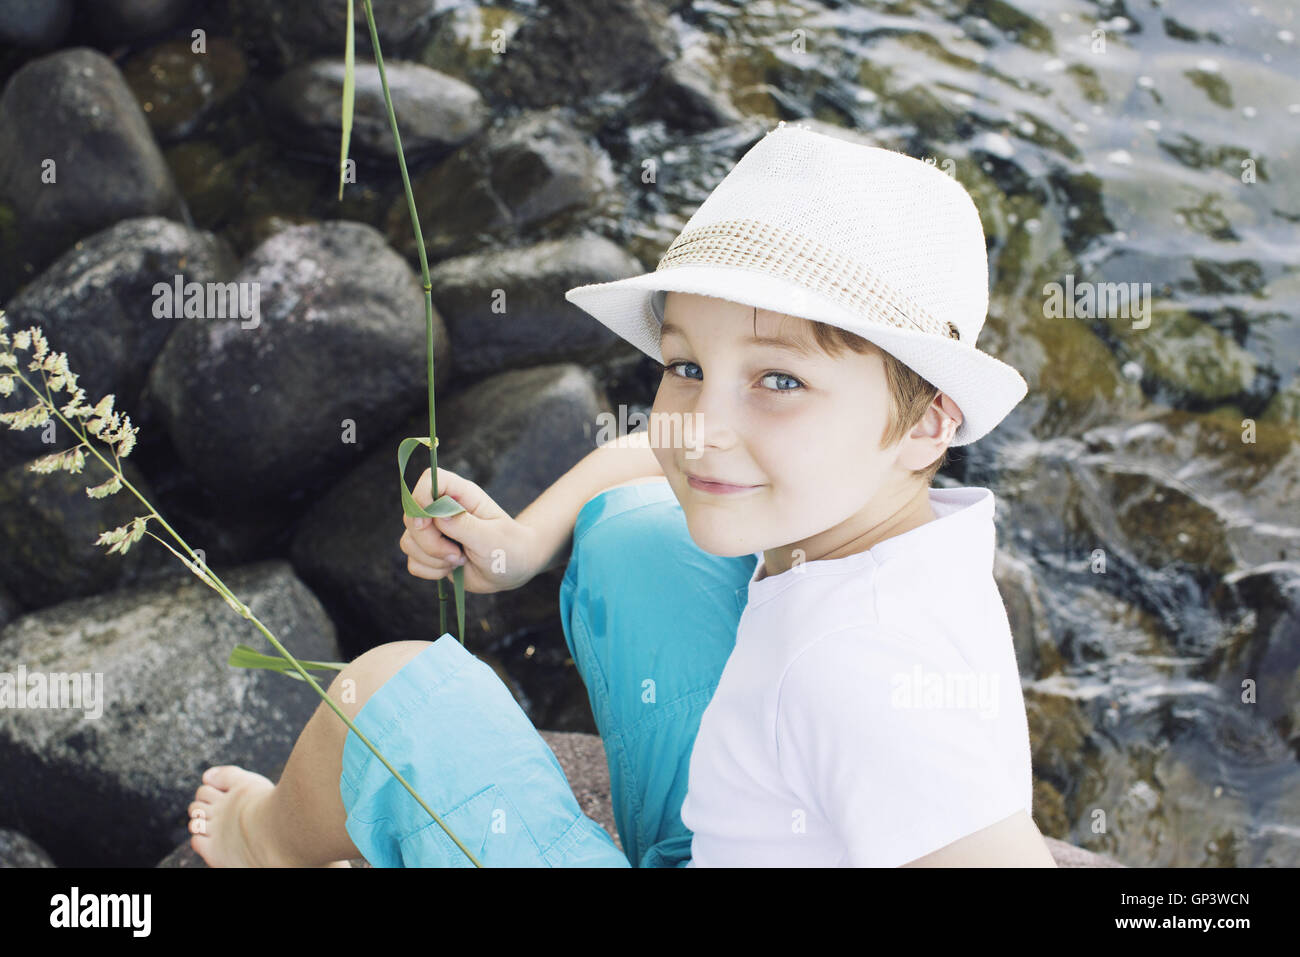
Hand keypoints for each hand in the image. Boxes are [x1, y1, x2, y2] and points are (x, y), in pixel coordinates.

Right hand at [399, 467, 542, 593]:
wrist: (514, 570)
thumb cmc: (510, 548)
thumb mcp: (492, 538)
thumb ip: (465, 525)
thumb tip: (437, 515)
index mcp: (462, 496)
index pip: (431, 479)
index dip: (420, 496)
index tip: (427, 521)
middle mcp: (444, 510)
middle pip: (412, 516)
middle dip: (429, 541)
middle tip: (456, 553)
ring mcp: (435, 531)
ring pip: (409, 541)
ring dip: (432, 558)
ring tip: (458, 560)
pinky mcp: (431, 553)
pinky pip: (413, 562)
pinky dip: (430, 571)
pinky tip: (451, 569)